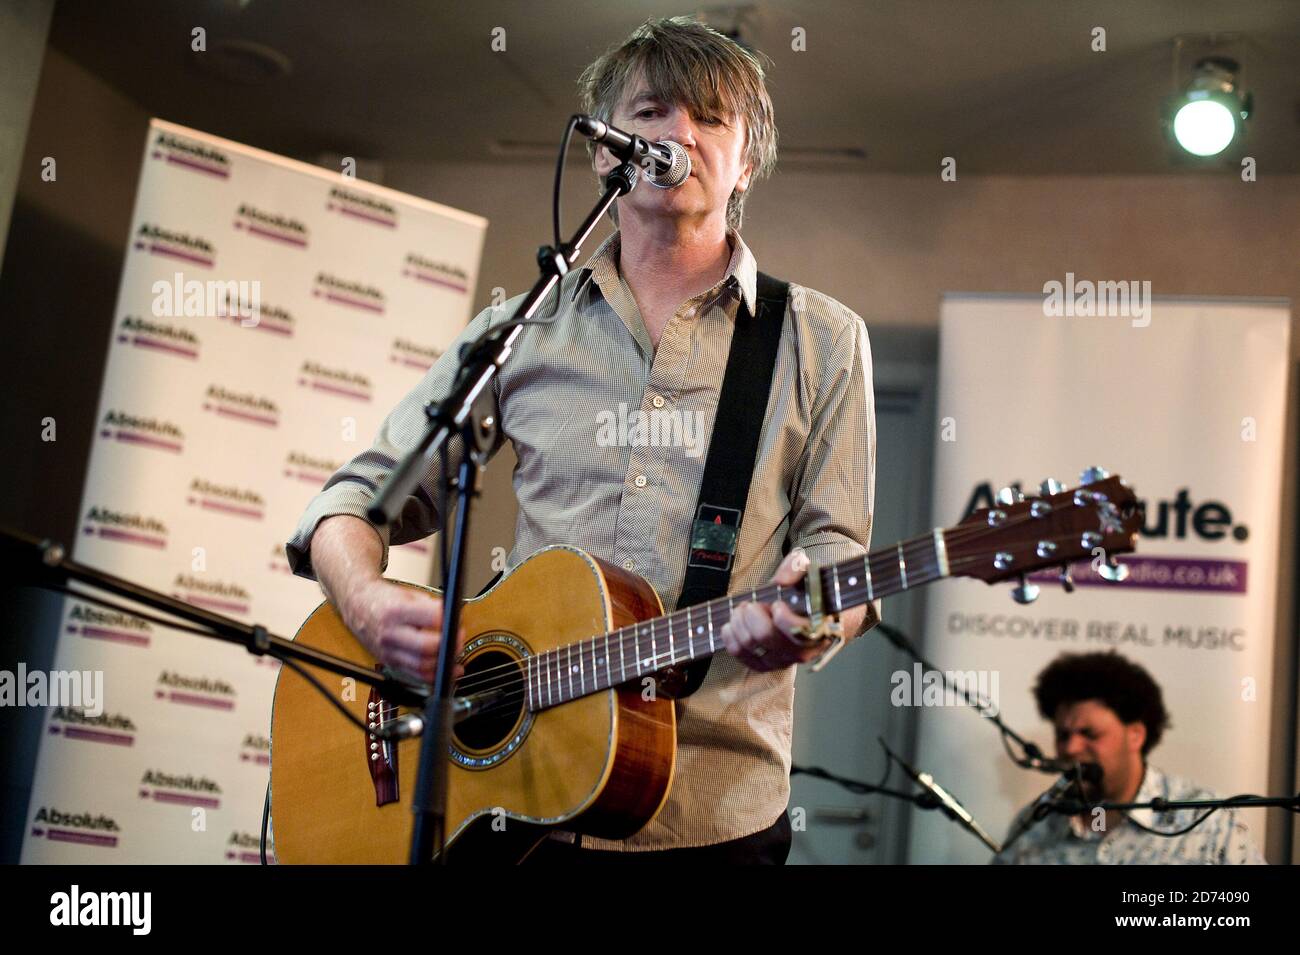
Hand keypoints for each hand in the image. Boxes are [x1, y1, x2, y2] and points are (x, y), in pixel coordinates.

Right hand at [341, 578, 465, 682]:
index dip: (450, 621)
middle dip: (449, 645)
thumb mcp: (410, 594)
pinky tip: (446, 670)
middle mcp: (390, 633)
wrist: (358, 606)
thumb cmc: (384, 599)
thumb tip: (454, 618)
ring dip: (444, 662)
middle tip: (458, 639)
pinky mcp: (389, 662)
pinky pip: (415, 675)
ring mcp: (388, 651)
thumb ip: (432, 607)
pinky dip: (434, 675)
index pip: (432, 619)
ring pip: (422, 665)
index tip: (457, 621)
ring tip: (453, 652)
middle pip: (427, 647)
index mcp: (396, 611)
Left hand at [721, 549, 824, 671]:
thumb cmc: (807, 595)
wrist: (803, 612)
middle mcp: (803, 650)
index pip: (800, 633)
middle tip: (752, 604)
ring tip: (742, 609)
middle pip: (768, 638)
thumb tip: (783, 579)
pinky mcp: (764, 664)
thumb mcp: (807, 575)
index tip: (777, 604)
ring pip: (751, 645)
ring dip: (739, 622)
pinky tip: (734, 624)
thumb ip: (797, 569)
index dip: (783, 619)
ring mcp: (782, 660)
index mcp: (820, 630)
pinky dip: (731, 637)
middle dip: (753, 616)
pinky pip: (740, 654)